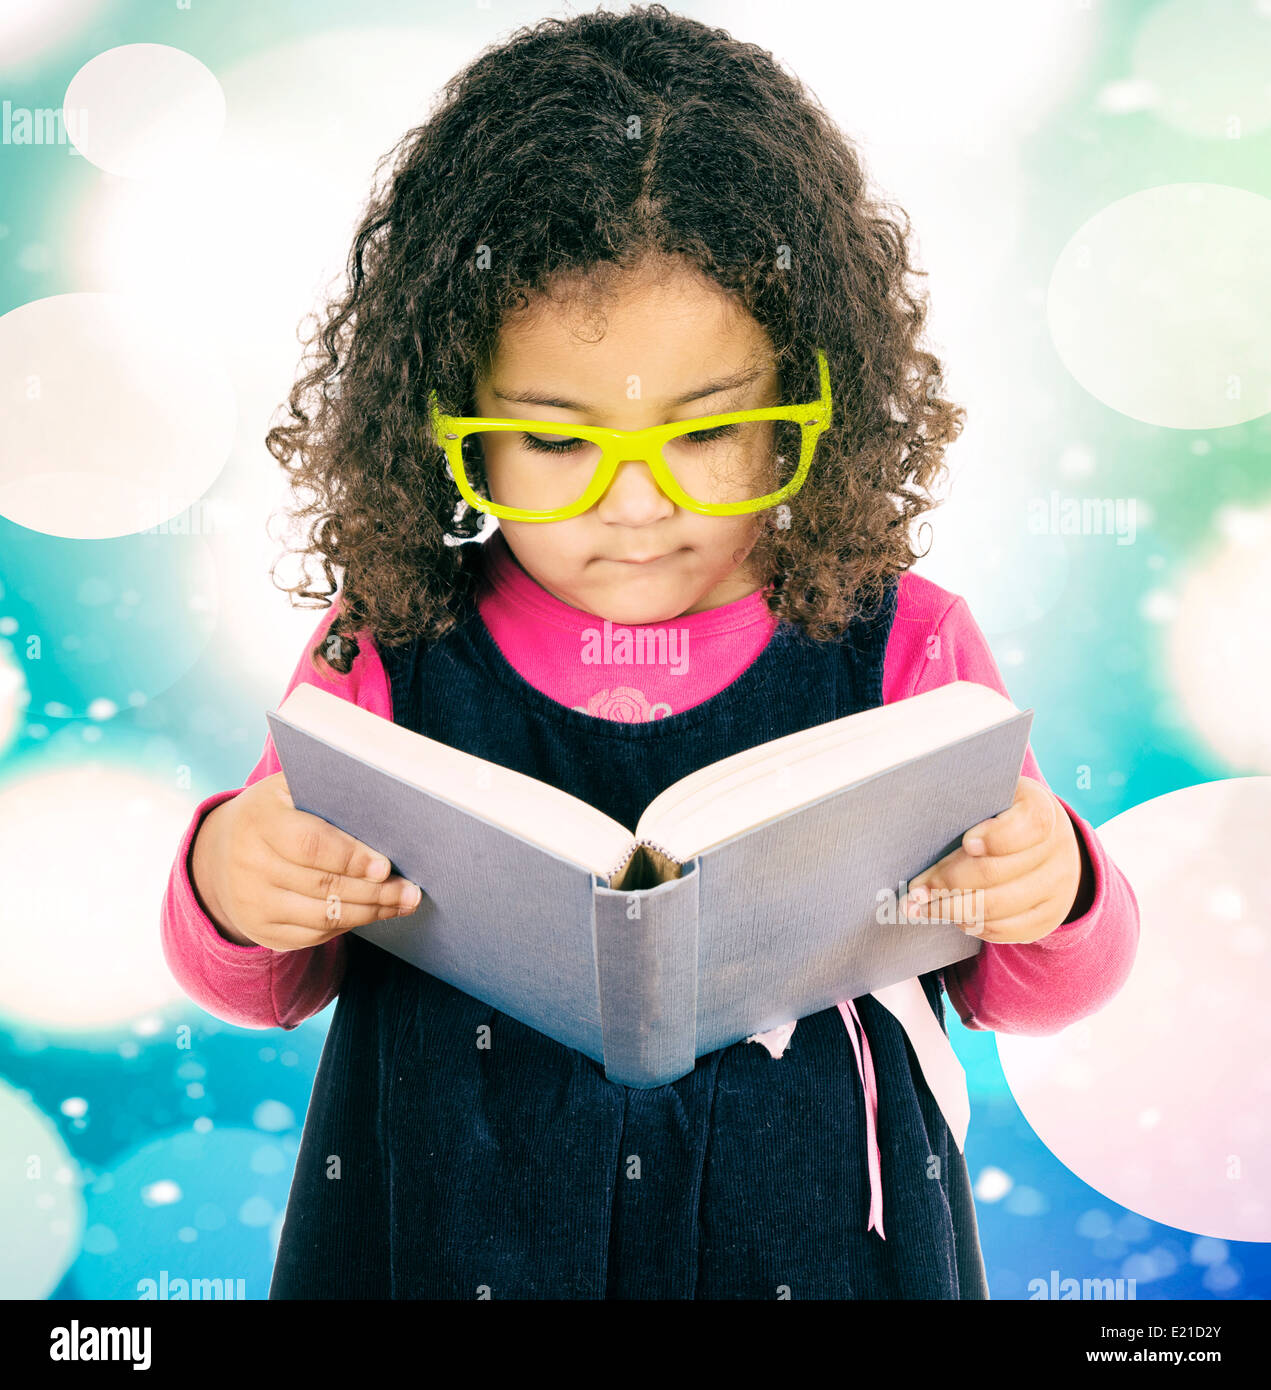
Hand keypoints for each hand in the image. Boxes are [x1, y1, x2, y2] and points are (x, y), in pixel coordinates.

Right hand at [190, 771, 423, 949]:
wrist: (220, 853)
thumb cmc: (275, 813)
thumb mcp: (289, 789)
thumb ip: (328, 791)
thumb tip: (383, 801)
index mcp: (260, 821)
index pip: (310, 845)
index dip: (351, 858)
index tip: (385, 866)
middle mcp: (250, 865)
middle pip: (323, 886)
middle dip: (375, 891)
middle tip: (410, 890)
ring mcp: (252, 903)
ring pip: (323, 917)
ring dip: (370, 913)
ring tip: (403, 903)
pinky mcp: (261, 931)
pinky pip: (314, 936)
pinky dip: (349, 926)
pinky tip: (373, 914)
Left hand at [898, 776, 1089, 943]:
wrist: (1044, 845)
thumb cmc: (1000, 815)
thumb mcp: (991, 798)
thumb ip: (966, 806)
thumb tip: (918, 826)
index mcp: (1040, 808)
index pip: (1029, 825)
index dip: (996, 837)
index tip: (966, 843)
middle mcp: (1057, 848)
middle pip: (997, 872)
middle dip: (947, 883)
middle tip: (914, 890)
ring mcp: (1056, 886)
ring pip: (997, 907)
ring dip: (950, 910)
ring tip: (919, 908)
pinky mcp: (1048, 916)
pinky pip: (1006, 930)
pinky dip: (973, 926)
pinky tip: (952, 917)